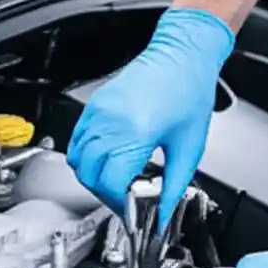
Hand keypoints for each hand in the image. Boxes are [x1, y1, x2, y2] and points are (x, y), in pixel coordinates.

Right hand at [67, 8, 234, 229]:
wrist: (183, 54)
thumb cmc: (189, 92)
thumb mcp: (190, 148)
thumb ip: (175, 185)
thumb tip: (164, 212)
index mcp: (135, 133)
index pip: (111, 183)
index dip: (120, 204)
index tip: (133, 212)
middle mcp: (110, 122)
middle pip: (89, 175)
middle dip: (105, 195)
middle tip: (127, 201)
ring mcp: (98, 112)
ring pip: (78, 160)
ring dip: (94, 177)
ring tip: (119, 182)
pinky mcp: (95, 106)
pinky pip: (78, 141)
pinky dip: (89, 158)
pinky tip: (111, 160)